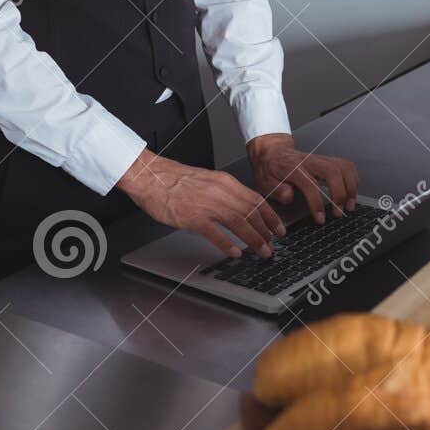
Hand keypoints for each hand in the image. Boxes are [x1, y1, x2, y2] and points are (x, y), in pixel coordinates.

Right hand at [116, 148, 286, 258]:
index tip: (278, 228)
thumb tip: (240, 208)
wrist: (151, 176)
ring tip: (262, 251)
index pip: (256, 199)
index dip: (270, 216)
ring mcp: (207, 204)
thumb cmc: (174, 180)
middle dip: (266, 232)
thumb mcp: (207, 181)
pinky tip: (236, 253)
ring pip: (239, 223)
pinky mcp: (193, 217)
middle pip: (252, 213)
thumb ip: (224, 193)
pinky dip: (228, 244)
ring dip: (254, 239)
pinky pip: (216, 233)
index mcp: (225, 182)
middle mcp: (220, 191)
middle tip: (273, 245)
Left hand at [246, 133, 358, 224]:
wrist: (272, 152)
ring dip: (350, 186)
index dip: (317, 203)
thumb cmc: (270, 169)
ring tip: (350, 204)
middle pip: (332, 172)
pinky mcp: (327, 160)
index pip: (310, 184)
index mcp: (293, 168)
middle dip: (340, 194)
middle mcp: (309, 161)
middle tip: (338, 212)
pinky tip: (351, 191)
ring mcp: (320, 159)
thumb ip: (277, 190)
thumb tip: (289, 196)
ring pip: (343, 166)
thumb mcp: (265, 183)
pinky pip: (345, 165)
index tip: (320, 218)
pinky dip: (353, 178)